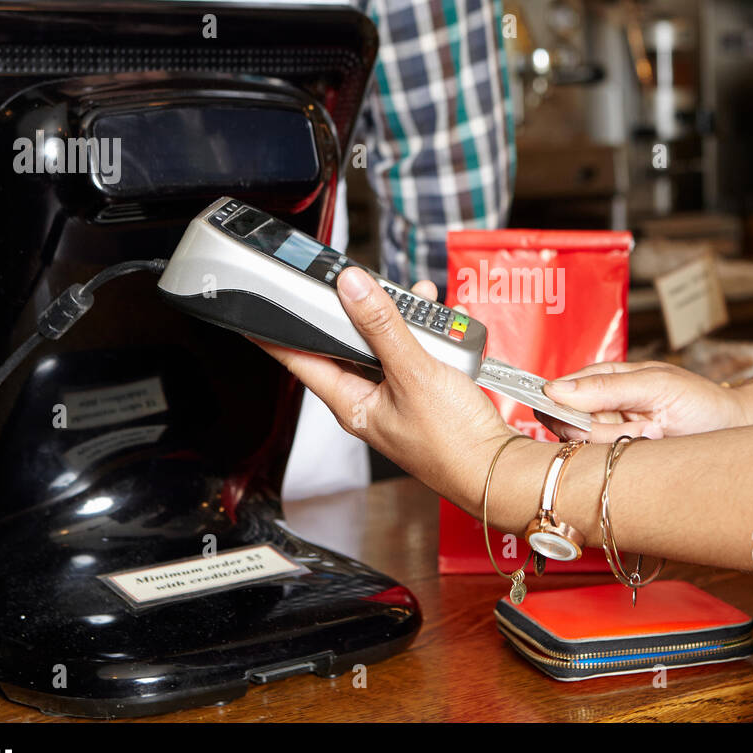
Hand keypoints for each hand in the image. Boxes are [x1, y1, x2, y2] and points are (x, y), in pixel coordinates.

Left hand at [253, 269, 516, 499]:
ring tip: (423, 303)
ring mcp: (399, 397)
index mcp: (351, 402)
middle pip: (350, 342)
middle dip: (364, 309)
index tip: (254, 312)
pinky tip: (449, 326)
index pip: (299, 360)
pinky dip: (433, 335)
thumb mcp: (413, 373)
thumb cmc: (453, 442)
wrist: (497, 468)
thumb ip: (382, 326)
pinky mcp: (427, 394)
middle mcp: (370, 400)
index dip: (276, 333)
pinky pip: (420, 354)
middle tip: (370, 284)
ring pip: (388, 344)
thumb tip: (351, 287)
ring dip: (406, 319)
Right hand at [539, 360, 752, 441]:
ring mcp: (610, 435)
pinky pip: (605, 466)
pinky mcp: (621, 460)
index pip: (557, 394)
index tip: (587, 419)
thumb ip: (606, 386)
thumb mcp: (655, 385)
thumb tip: (555, 389)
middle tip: (641, 426)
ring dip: (621, 444)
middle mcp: (600, 408)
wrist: (734, 430)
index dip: (565, 410)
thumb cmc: (700, 401)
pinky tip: (652, 447)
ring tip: (655, 433)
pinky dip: (628, 460)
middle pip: (568, 426)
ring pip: (586, 450)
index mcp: (603, 379)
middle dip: (602, 431)